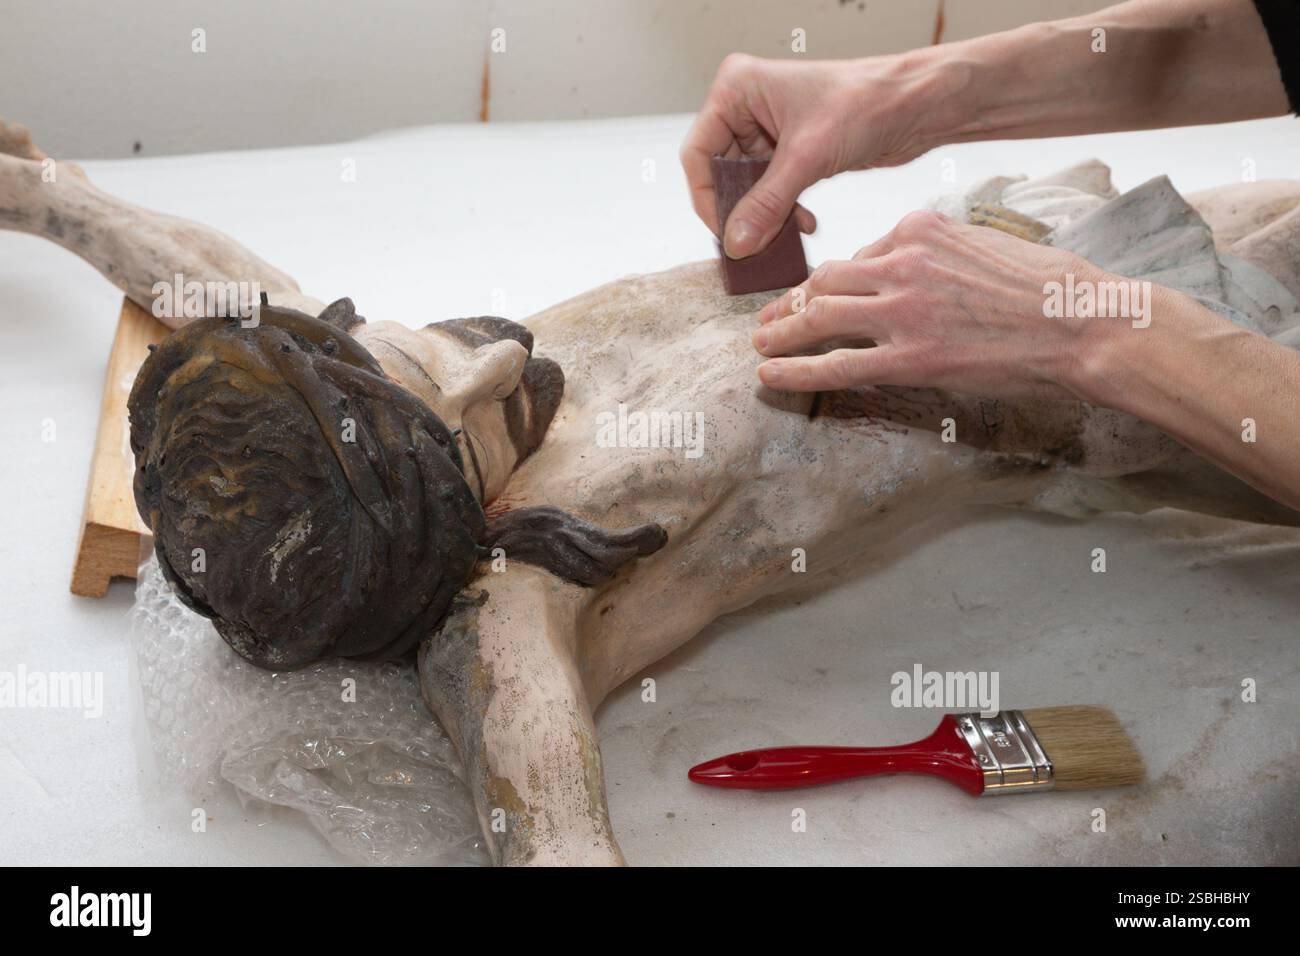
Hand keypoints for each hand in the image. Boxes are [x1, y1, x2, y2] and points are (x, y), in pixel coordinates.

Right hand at [680, 53, 937, 258]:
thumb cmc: (867, 103)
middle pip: (720, 173)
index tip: (725, 234)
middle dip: (740, 211)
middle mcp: (747, 106)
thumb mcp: (807, 157)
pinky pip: (771, 190)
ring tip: (780, 239)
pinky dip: (782, 211)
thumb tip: (736, 243)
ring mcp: (768, 129)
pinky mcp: (791, 150)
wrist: (916, 105)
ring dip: (764, 216)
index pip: (698, 153)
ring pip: (747, 186)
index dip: (708, 198)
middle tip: (751, 244)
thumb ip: (766, 203)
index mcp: (737, 88)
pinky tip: (804, 223)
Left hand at [752, 210, 1114, 400]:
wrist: (1083, 321)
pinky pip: (836, 364)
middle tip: (768, 321)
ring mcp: (903, 309)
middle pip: (825, 279)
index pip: (859, 251)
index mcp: (920, 228)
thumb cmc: (1048, 286)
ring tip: (759, 348)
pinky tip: (771, 377)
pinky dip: (795, 371)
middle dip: (791, 302)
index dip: (831, 281)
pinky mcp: (910, 356)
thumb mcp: (985, 244)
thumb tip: (908, 272)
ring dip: (780, 333)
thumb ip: (936, 253)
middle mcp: (902, 262)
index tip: (814, 296)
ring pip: (819, 316)